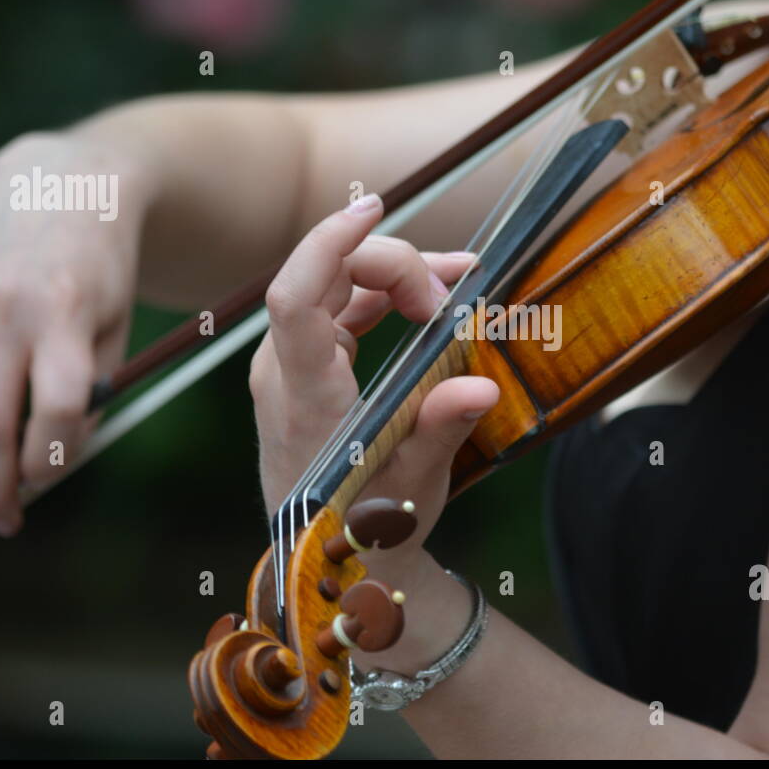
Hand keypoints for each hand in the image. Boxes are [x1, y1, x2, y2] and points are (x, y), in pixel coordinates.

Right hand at [0, 131, 154, 542]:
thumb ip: (88, 392)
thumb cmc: (103, 270)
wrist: (61, 182)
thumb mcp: (117, 324)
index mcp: (63, 313)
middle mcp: (2, 310)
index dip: (51, 459)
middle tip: (3, 527)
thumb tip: (46, 470)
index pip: (55, 407)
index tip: (47, 483)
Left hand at [249, 194, 498, 553]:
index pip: (294, 297)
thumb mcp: (413, 486)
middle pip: (327, 279)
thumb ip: (441, 429)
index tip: (374, 209)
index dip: (327, 243)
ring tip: (461, 278)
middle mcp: (284, 372)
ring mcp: (289, 366)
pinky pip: (338, 310)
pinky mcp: (303, 367)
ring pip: (335, 288)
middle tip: (458, 293)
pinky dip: (384, 296)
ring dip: (395, 275)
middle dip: (396, 265)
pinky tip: (430, 298)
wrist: (328, 559)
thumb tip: (484, 386)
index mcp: (304, 398)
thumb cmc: (365, 526)